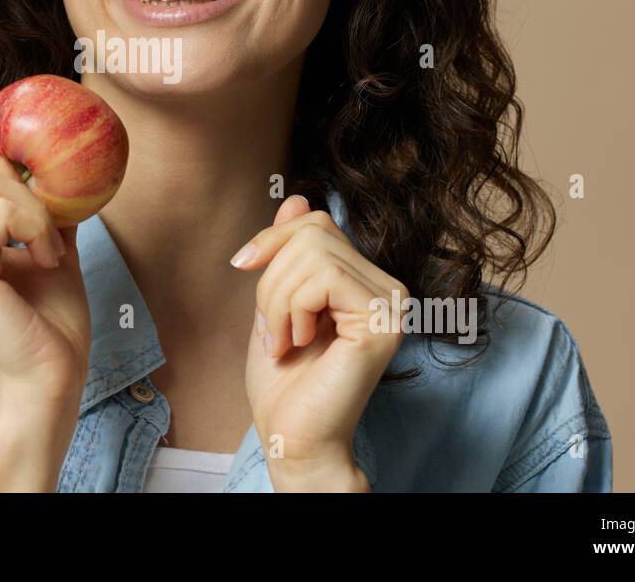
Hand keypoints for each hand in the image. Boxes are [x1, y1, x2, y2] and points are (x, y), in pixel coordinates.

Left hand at [235, 194, 406, 491]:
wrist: (292, 437)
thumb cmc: (284, 381)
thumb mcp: (275, 301)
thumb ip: (289, 252)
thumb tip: (298, 196)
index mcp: (365, 280)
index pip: (316, 222)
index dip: (272, 238)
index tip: (242, 265)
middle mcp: (388, 287)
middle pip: (312, 233)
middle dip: (271, 278)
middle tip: (272, 330)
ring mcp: (391, 303)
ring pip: (313, 254)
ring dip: (278, 300)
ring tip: (284, 341)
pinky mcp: (382, 319)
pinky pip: (324, 278)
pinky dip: (294, 309)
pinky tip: (301, 343)